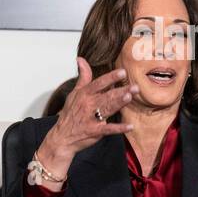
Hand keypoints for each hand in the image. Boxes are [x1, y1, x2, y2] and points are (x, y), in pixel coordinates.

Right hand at [34, 58, 135, 187]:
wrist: (62, 136)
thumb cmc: (70, 113)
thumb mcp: (74, 93)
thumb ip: (82, 77)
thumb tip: (81, 59)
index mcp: (84, 94)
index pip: (99, 83)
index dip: (110, 78)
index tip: (122, 72)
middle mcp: (88, 105)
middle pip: (107, 96)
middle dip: (121, 91)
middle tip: (135, 86)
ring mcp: (91, 119)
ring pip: (107, 109)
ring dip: (119, 103)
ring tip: (130, 97)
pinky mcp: (94, 131)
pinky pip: (108, 129)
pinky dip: (119, 129)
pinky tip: (130, 126)